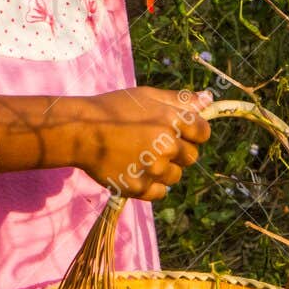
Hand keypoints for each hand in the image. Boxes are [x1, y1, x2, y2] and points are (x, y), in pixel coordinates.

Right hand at [73, 87, 213, 199]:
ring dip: (165, 169)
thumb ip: (180, 100)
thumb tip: (209, 98)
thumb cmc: (112, 109)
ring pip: (175, 176)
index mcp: (171, 121)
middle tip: (154, 143)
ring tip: (141, 157)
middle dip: (178, 151)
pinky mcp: (139, 188)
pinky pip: (160, 192)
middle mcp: (167, 146)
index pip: (203, 132)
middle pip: (191, 156)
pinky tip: (138, 172)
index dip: (193, 133)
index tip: (180, 132)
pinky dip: (153, 185)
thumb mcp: (147, 96)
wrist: (78, 132)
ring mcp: (153, 169)